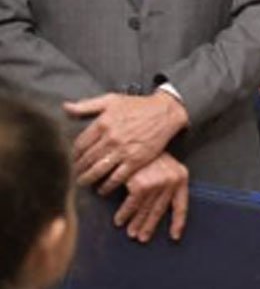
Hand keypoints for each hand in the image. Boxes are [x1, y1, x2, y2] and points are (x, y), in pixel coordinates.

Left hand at [67, 92, 187, 192]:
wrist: (165, 112)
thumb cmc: (138, 105)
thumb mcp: (111, 100)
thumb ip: (86, 105)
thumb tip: (65, 108)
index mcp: (102, 124)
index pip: (80, 144)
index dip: (74, 154)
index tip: (73, 159)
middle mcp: (111, 138)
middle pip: (87, 159)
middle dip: (78, 169)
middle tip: (75, 174)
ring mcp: (123, 151)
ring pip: (98, 170)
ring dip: (88, 179)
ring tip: (83, 182)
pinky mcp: (136, 160)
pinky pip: (117, 177)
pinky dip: (108, 185)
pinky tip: (102, 189)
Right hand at [113, 152, 189, 242]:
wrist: (141, 132)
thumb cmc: (150, 149)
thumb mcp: (163, 165)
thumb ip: (163, 182)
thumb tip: (154, 204)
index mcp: (181, 178)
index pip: (181, 206)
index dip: (178, 222)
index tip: (175, 236)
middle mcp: (172, 182)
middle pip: (160, 211)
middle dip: (149, 226)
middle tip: (142, 238)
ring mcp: (158, 184)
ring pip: (145, 210)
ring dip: (136, 223)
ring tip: (130, 233)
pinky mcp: (142, 185)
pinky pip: (132, 205)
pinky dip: (125, 214)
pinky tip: (119, 220)